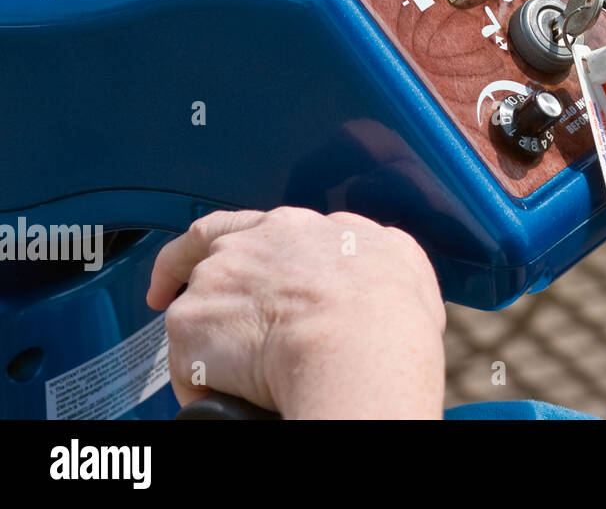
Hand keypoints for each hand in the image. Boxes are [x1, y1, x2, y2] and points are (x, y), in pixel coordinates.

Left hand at [146, 207, 445, 418]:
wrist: (360, 345)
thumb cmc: (390, 314)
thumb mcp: (403, 258)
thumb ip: (378, 248)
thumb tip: (380, 259)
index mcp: (301, 228)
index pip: (250, 225)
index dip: (234, 246)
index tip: (223, 261)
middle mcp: (253, 242)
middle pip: (207, 254)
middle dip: (201, 284)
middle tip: (207, 319)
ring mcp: (218, 278)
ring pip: (195, 309)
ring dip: (209, 341)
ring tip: (235, 377)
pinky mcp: (192, 320)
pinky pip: (184, 360)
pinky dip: (200, 381)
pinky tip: (227, 397)